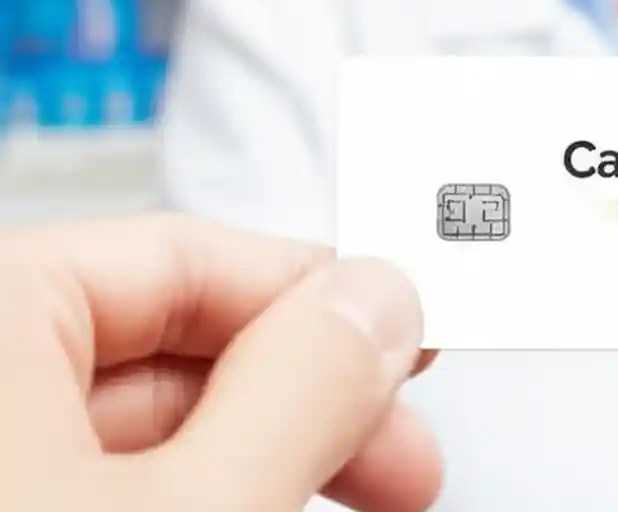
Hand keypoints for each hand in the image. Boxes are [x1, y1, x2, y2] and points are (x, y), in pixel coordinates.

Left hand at [0, 215, 438, 511]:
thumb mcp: (193, 509)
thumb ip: (297, 389)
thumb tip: (372, 304)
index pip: (182, 253)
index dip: (319, 296)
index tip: (402, 339)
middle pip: (167, 342)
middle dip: (303, 395)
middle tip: (398, 448)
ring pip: (138, 424)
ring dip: (262, 451)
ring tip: (355, 493)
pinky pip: (94, 478)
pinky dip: (189, 491)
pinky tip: (253, 506)